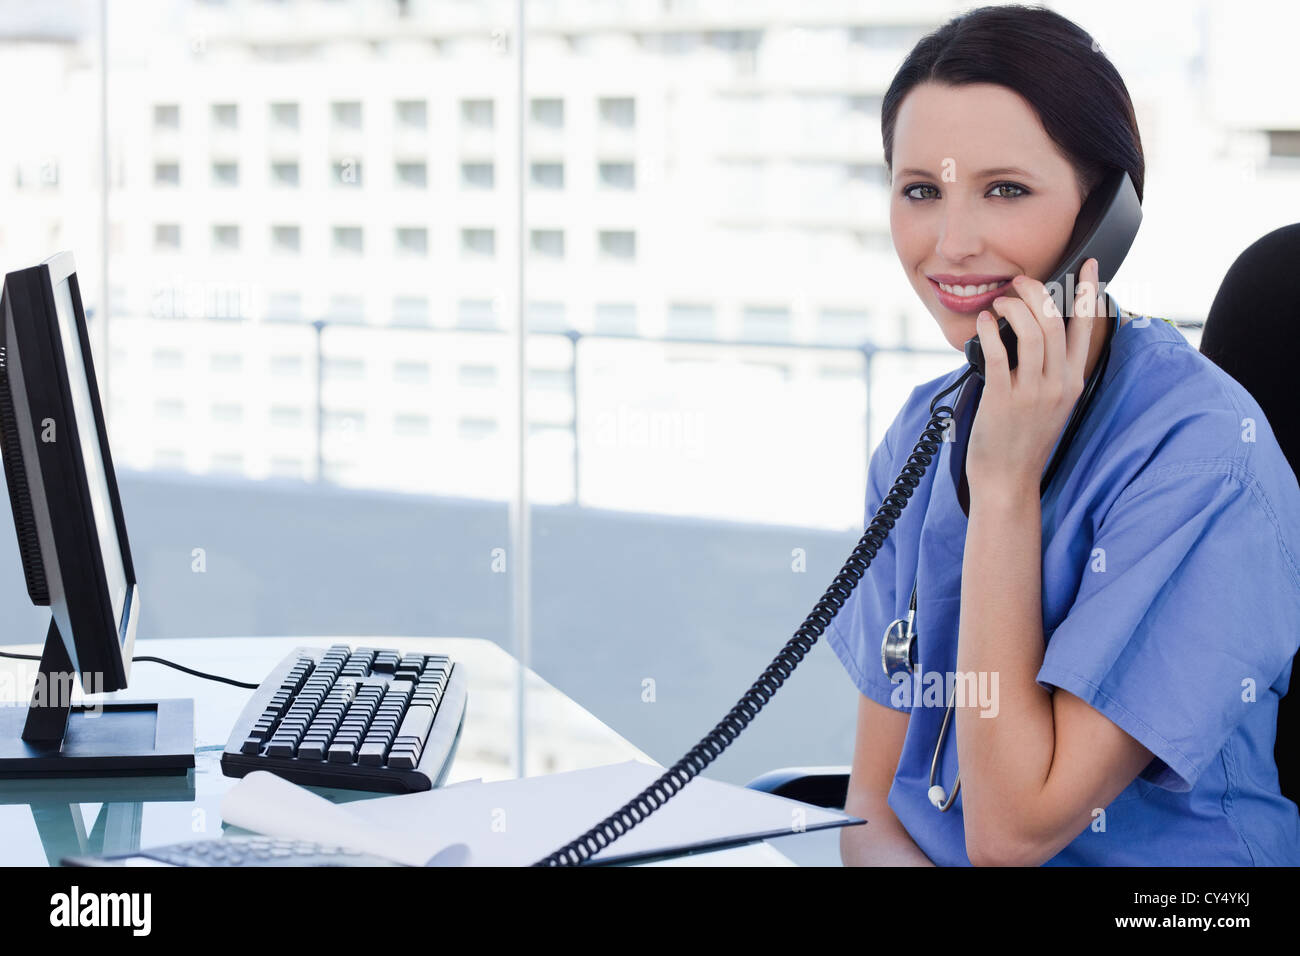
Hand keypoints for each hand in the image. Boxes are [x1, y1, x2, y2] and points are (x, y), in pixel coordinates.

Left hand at [965, 258, 1098, 499]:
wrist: (1008, 479)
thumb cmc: (1022, 440)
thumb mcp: (1049, 403)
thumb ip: (1048, 370)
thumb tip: (1031, 332)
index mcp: (1073, 381)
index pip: (1086, 328)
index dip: (1087, 292)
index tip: (1088, 265)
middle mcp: (1058, 384)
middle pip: (1055, 322)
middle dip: (1036, 292)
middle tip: (1018, 282)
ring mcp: (1033, 392)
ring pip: (1032, 332)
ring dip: (1013, 307)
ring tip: (999, 302)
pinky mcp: (1004, 399)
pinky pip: (1000, 353)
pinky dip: (991, 330)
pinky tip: (985, 322)